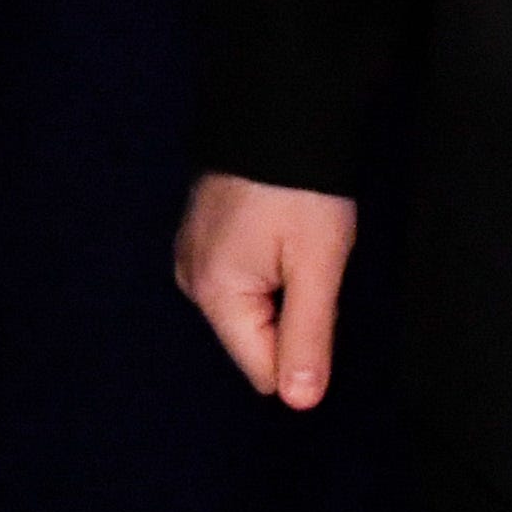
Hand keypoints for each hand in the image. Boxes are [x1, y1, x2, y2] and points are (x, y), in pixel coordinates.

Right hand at [177, 173, 356, 409]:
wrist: (278, 107)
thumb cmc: (301, 187)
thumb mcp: (317, 264)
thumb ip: (308, 336)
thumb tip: (300, 403)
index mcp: (214, 293)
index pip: (264, 370)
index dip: (304, 347)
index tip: (319, 295)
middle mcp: (192, 280)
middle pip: (254, 340)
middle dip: (292, 315)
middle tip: (311, 263)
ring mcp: (194, 254)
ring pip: (251, 310)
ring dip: (282, 290)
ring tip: (296, 242)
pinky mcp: (204, 235)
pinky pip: (241, 279)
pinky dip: (267, 268)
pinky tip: (281, 232)